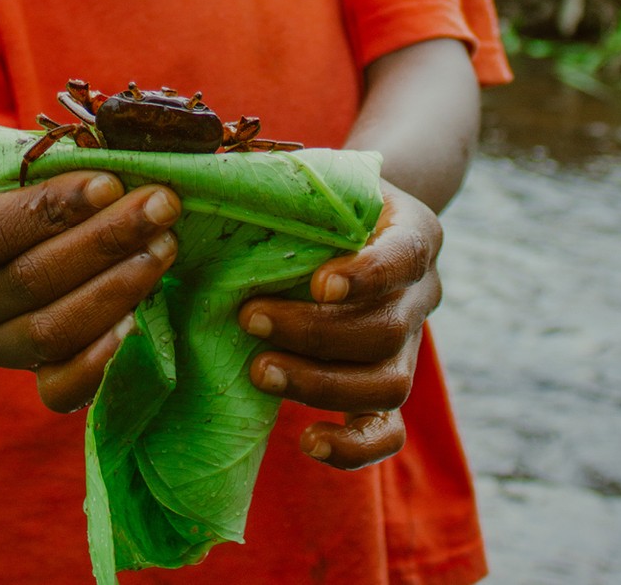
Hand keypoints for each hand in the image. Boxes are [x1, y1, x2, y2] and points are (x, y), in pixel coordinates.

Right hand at [0, 170, 180, 412]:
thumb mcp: (14, 170)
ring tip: (163, 247)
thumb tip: (122, 152)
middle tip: (159, 207)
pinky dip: (99, 361)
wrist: (2, 246)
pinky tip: (138, 323)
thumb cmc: (14, 195)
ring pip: (50, 330)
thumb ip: (52, 165)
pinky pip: (60, 389)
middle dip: (102, 241)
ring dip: (116, 288)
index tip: (109, 181)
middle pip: (28, 280)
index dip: (52, 209)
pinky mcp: (27, 380)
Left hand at [236, 183, 442, 468]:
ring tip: (258, 370)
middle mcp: (421, 292)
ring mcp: (409, 345)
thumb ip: (275, 175)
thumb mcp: (309, 173)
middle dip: (313, 331)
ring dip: (319, 383)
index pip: (404, 255)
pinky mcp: (387, 385)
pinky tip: (307, 442)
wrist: (354, 220)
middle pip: (385, 329)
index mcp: (412, 231)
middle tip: (249, 318)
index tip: (320, 282)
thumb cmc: (316, 195)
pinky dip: (354, 447)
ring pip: (387, 384)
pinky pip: (388, 431)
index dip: (367, 273)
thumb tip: (199, 176)